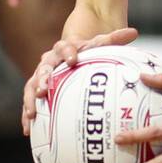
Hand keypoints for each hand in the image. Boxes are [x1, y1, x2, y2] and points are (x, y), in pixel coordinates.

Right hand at [20, 26, 139, 134]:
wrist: (72, 52)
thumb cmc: (87, 50)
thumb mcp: (100, 44)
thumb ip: (114, 39)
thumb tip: (134, 32)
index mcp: (63, 48)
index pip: (64, 47)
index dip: (67, 52)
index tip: (73, 59)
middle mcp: (48, 61)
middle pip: (43, 69)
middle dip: (42, 80)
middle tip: (44, 91)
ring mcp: (41, 76)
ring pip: (31, 87)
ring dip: (30, 100)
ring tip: (31, 115)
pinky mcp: (38, 90)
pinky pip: (31, 102)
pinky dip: (27, 115)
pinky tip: (27, 131)